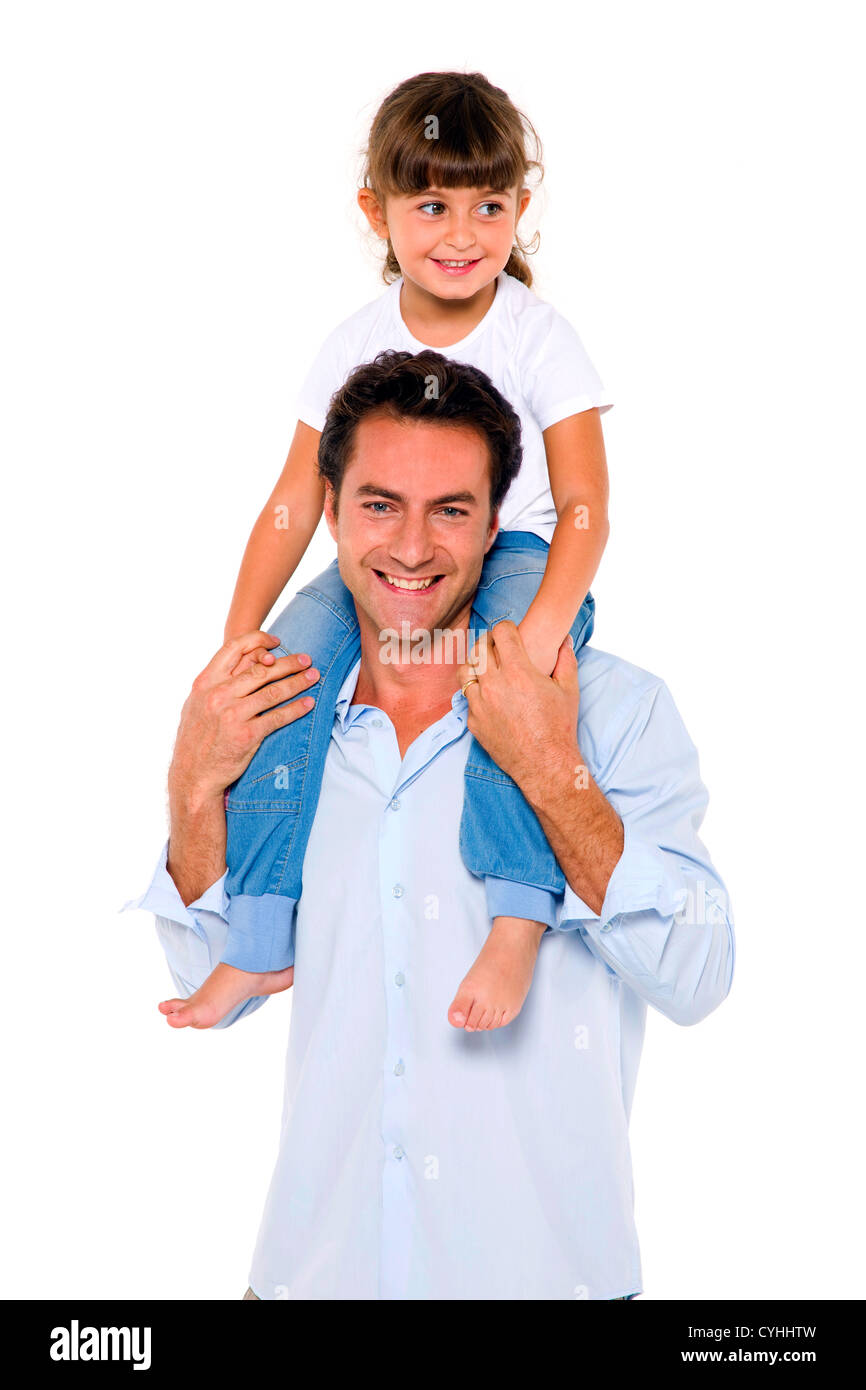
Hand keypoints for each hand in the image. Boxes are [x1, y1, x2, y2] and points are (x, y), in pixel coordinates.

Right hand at [168, 631, 319, 807]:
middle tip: (307, 660)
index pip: (234, 649)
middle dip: (288, 662)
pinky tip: (309, 703)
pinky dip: (296, 709)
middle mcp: (219, 695)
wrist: (192, 774)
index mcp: (206, 682)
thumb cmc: (196, 737)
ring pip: (273, 691)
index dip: (259, 640)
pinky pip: (278, 717)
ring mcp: (233, 714)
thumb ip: (218, 683)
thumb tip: (246, 663)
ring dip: (298, 682)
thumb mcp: (197, 703)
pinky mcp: (247, 735)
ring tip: (314, 677)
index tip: (277, 641)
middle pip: (261, 669)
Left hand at [457, 621, 580, 792]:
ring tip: (488, 669)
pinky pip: (467, 697)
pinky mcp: (473, 721)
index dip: (507, 629)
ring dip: (476, 665)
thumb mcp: (569, 690)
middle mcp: (494, 684)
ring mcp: (479, 703)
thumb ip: (566, 659)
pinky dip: (476, 692)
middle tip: (499, 648)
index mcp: (518, 671)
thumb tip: (565, 640)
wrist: (545, 764)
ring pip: (465, 670)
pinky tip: (489, 696)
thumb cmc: (559, 727)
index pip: (501, 632)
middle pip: (479, 646)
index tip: (511, 634)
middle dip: (489, 643)